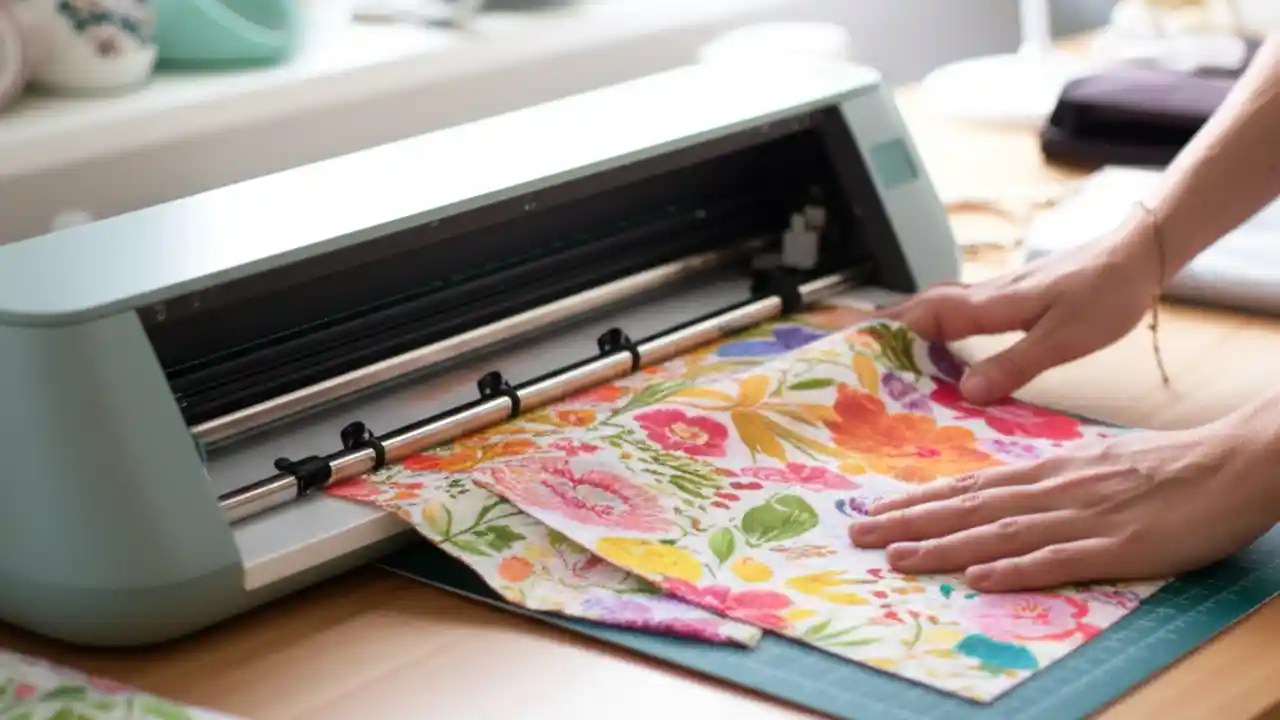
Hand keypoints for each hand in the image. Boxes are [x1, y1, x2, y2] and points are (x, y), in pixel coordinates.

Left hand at [847, 415, 1279, 591]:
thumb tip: (1004, 492)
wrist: (1232, 461)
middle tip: (859, 536)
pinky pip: (1060, 559)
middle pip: (970, 508)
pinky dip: (1017, 569)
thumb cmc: (1166, 464)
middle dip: (910, 523)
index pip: (969, 487)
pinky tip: (981, 578)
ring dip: (944, 546)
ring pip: (1000, 533)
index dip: (919, 502)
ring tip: (899, 558)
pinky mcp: (1119, 545)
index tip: (876, 512)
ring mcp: (1084, 517)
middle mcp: (1054, 490)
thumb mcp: (1093, 463)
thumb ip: (1048, 480)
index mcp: (1049, 471)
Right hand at [881, 223, 1161, 404]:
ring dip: (909, 326)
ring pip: (938, 307)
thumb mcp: (1063, 339)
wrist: (1139, 255)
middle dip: (886, 327)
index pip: (922, 315)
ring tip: (887, 354)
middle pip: (921, 308)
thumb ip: (1014, 364)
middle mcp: (984, 295)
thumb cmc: (1105, 295)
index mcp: (989, 305)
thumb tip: (965, 392)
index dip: (884, 329)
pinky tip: (944, 346)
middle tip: (856, 352)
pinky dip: (937, 327)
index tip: (848, 344)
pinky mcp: (1011, 297)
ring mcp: (997, 294)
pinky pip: (959, 312)